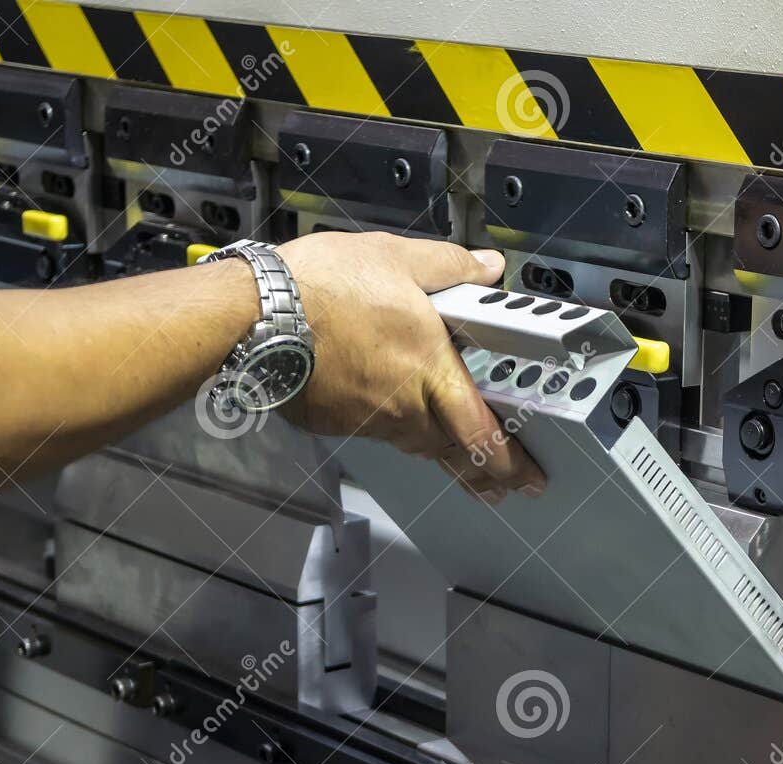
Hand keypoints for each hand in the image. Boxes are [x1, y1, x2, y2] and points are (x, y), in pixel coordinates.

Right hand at [276, 231, 544, 501]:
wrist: (254, 315)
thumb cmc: (323, 287)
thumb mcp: (397, 258)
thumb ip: (452, 267)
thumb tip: (489, 268)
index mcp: (432, 370)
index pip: (482, 432)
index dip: (510, 462)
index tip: (528, 476)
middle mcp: (405, 406)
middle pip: (453, 453)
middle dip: (484, 475)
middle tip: (503, 486)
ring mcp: (369, 419)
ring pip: (415, 443)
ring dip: (440, 451)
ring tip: (455, 452)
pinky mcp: (336, 422)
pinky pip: (376, 430)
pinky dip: (392, 427)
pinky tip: (393, 414)